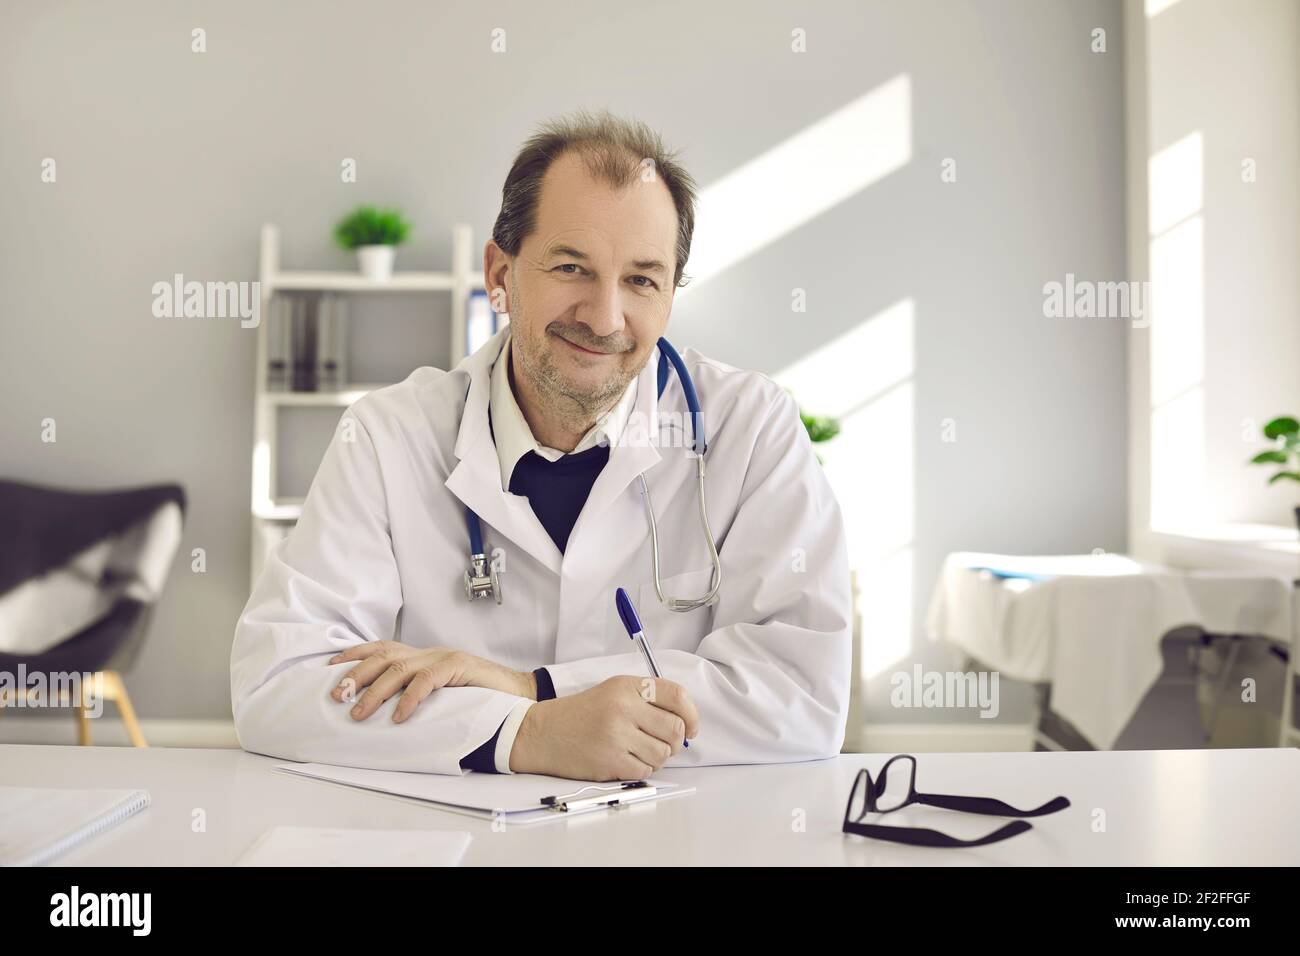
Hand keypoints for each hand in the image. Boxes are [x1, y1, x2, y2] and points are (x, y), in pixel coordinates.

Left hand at [328, 641, 535, 722]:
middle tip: (336, 696)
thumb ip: (417, 693)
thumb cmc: (478, 697)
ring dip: (374, 691)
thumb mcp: (440, 693)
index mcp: (422, 655)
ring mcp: (442, 656)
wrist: (517, 695)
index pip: (381, 648)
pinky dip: (409, 698)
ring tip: (359, 713)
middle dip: (355, 675)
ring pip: (399, 667)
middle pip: (383, 656)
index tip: (329, 668)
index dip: (354, 655)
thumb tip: (383, 714)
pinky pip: (426, 680)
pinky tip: (398, 716)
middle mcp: (428, 652)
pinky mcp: (457, 666)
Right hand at [509, 675, 699, 780]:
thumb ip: (647, 700)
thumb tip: (685, 721)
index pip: (677, 695)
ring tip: (639, 751)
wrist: (541, 733)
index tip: (691, 727)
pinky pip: (646, 770)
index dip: (692, 714)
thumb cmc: (580, 714)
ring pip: (663, 753)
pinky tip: (627, 761)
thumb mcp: (613, 691)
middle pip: (675, 728)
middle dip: (675, 741)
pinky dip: (642, 769)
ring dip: (657, 757)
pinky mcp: (610, 760)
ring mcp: (616, 735)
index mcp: (627, 686)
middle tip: (663, 743)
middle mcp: (623, 707)